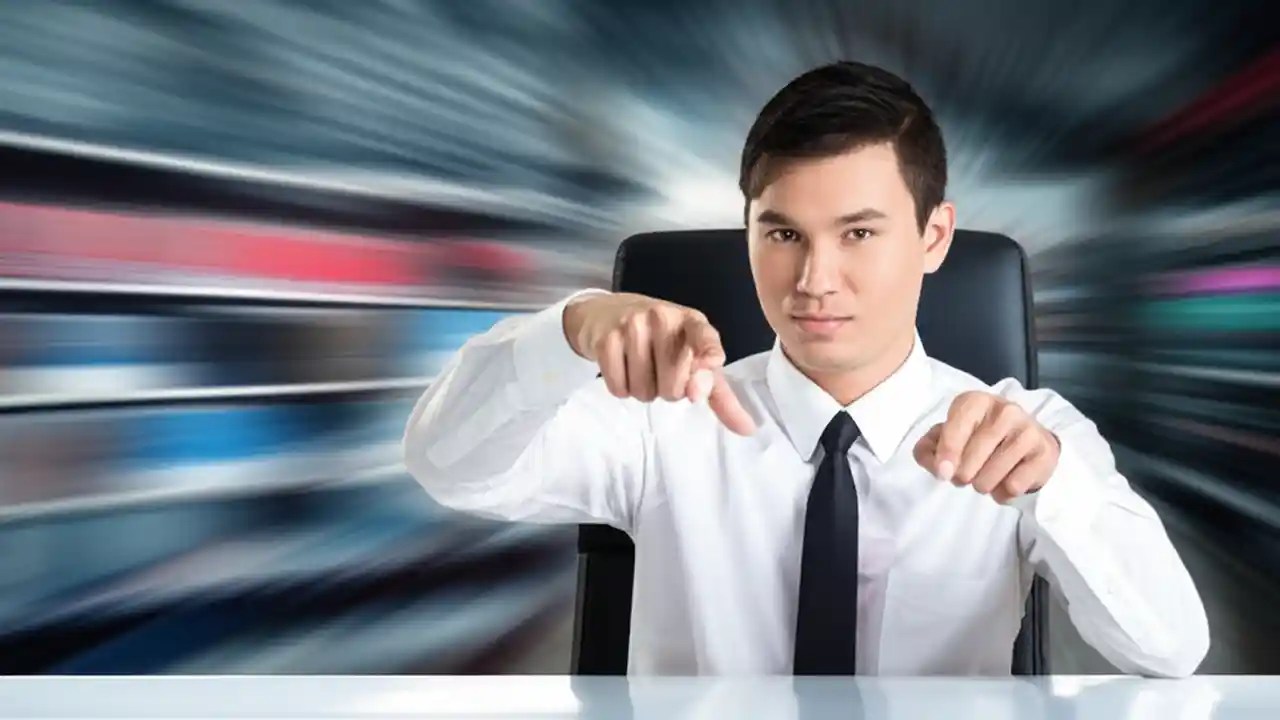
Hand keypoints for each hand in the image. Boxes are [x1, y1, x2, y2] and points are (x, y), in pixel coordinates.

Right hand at [563, 292, 755, 434]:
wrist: (607, 312)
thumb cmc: (661, 340)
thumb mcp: (693, 357)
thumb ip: (719, 394)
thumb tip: (748, 429)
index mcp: (692, 322)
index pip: (704, 337)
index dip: (709, 352)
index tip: (713, 362)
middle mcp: (664, 318)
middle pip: (673, 387)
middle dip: (668, 391)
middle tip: (661, 371)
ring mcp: (633, 326)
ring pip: (645, 391)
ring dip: (644, 390)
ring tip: (641, 367)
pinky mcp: (607, 340)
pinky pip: (619, 388)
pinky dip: (622, 388)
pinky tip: (623, 368)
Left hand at [913, 391, 1059, 503]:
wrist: (1026, 442)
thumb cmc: (977, 438)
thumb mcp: (946, 437)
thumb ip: (928, 450)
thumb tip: (939, 468)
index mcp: (975, 402)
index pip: (956, 427)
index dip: (947, 453)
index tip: (943, 473)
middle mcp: (1004, 410)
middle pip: (970, 461)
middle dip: (962, 476)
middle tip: (967, 473)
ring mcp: (1028, 430)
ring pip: (989, 478)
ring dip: (982, 486)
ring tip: (986, 476)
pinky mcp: (1044, 452)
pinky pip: (1013, 487)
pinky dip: (1003, 493)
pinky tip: (1006, 480)